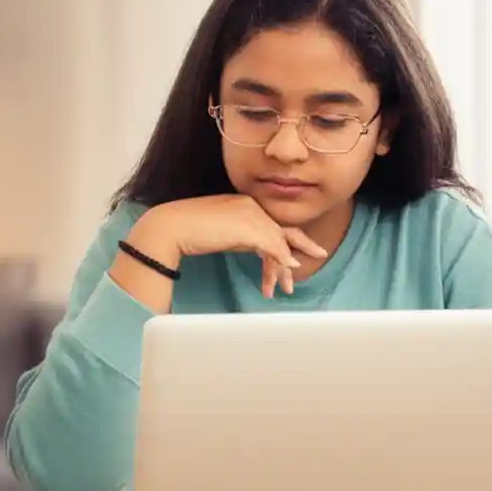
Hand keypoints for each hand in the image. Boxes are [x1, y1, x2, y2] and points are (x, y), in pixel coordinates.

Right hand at [128, 194, 327, 296]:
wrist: (171, 228)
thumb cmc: (188, 232)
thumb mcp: (222, 234)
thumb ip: (241, 238)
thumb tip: (258, 251)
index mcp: (245, 204)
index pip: (272, 224)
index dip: (286, 240)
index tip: (295, 255)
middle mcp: (251, 206)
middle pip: (282, 228)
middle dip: (302, 244)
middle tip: (320, 254)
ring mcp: (250, 215)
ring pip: (278, 240)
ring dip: (284, 266)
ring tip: (288, 286)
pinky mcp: (247, 227)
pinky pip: (272, 245)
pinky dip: (281, 258)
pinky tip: (288, 268)